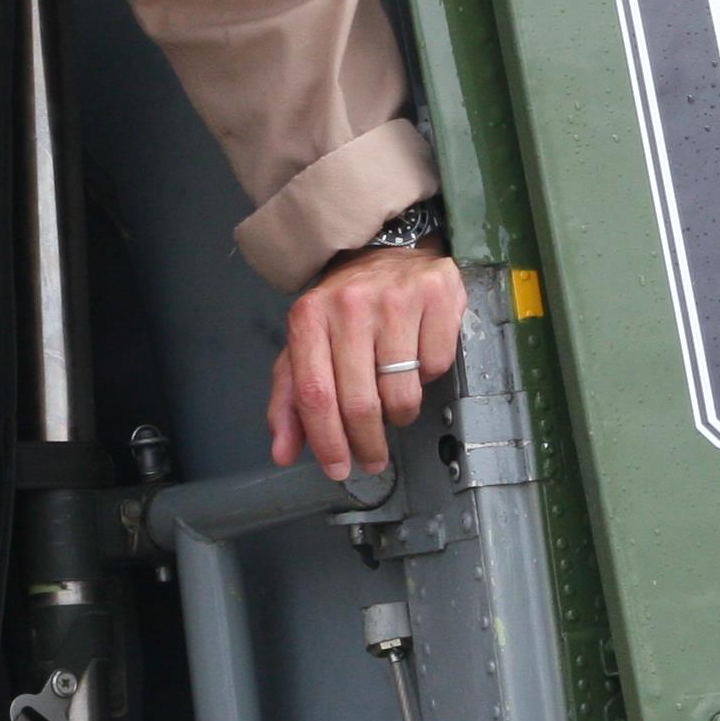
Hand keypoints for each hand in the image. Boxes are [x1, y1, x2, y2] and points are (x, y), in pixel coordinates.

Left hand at [267, 244, 465, 481]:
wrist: (386, 252)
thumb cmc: (342, 309)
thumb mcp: (306, 346)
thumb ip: (290, 399)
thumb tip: (283, 452)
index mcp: (309, 316)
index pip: (314, 393)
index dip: (326, 440)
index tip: (338, 468)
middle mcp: (349, 304)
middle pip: (358, 402)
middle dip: (366, 444)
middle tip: (372, 460)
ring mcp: (396, 298)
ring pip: (402, 393)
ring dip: (399, 413)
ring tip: (393, 400)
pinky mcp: (436, 295)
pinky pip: (435, 367)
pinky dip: (427, 376)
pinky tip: (415, 359)